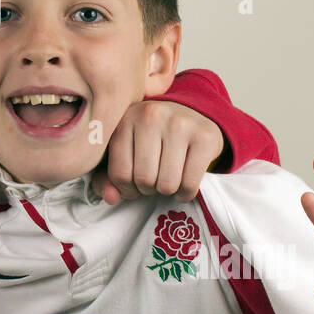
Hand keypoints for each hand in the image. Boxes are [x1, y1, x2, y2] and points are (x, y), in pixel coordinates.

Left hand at [91, 101, 224, 204]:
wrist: (194, 115)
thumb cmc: (153, 138)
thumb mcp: (127, 149)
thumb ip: (108, 177)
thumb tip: (111, 198)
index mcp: (126, 118)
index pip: (119, 174)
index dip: (127, 188)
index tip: (135, 183)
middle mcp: (151, 115)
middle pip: (144, 179)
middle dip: (148, 189)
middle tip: (154, 180)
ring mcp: (180, 124)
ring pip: (167, 184)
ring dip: (167, 192)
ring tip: (168, 179)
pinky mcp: (204, 137)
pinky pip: (190, 184)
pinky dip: (185, 193)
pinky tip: (184, 184)